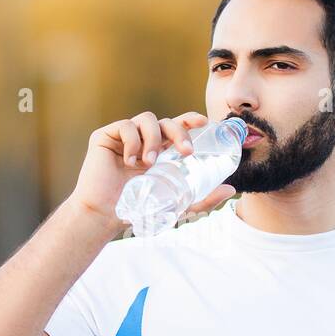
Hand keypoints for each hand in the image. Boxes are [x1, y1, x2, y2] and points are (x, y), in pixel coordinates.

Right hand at [70, 111, 236, 230]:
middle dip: (179, 132)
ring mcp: (124, 136)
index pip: (178, 127)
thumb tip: (230, 189)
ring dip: (154, 139)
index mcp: (160, 150)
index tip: (204, 122)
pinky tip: (129, 162)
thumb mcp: (176, 206)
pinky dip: (132, 142)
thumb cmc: (137, 210)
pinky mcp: (106, 136)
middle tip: (185, 152)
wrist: (104, 216)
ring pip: (147, 119)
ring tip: (150, 164)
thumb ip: (202, 199)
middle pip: (166, 121)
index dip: (191, 119)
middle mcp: (144, 140)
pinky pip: (125, 126)